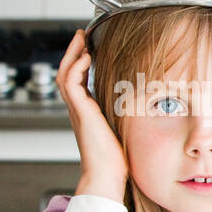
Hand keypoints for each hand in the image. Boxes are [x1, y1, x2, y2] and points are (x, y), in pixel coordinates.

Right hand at [57, 29, 127, 201]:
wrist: (107, 176)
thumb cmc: (117, 161)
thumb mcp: (124, 132)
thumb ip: (127, 119)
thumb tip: (146, 110)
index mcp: (87, 113)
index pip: (78, 82)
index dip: (81, 64)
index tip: (90, 49)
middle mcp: (79, 110)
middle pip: (67, 74)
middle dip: (73, 53)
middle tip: (81, 36)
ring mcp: (78, 111)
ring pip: (65, 75)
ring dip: (72, 55)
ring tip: (82, 40)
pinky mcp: (81, 113)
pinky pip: (71, 84)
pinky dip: (76, 68)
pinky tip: (86, 58)